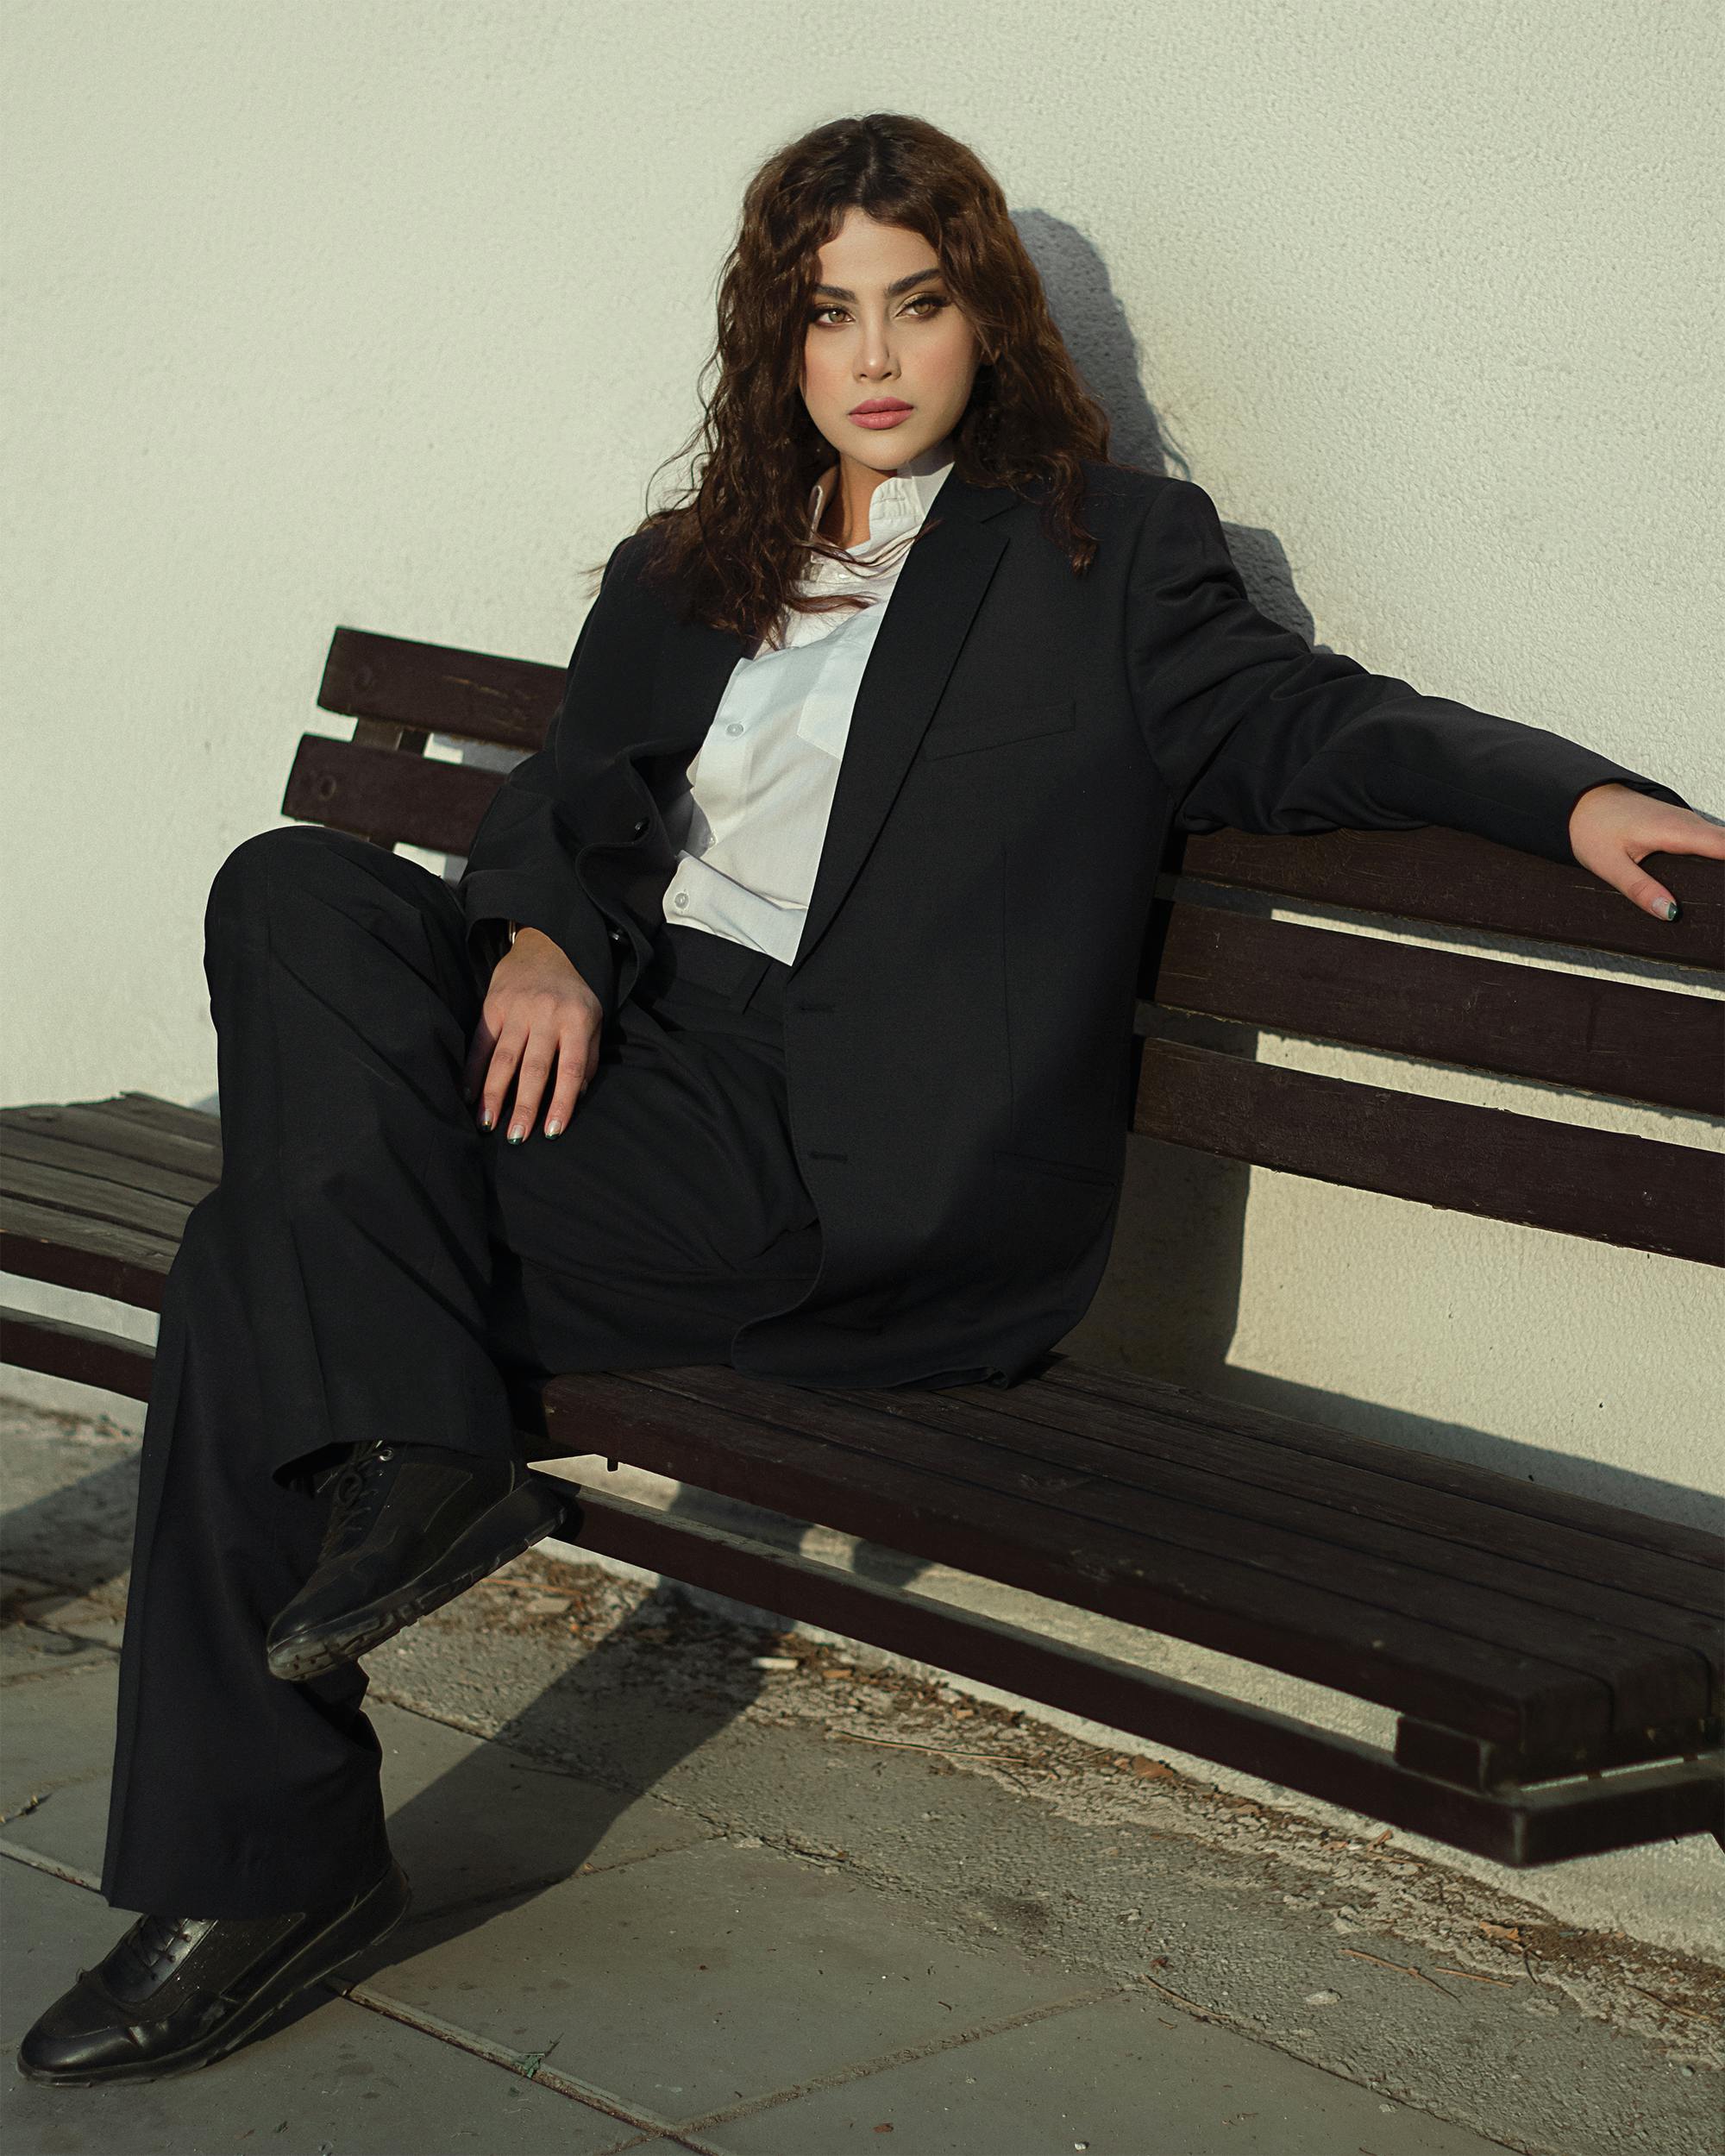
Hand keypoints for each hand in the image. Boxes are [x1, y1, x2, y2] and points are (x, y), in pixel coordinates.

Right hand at [463, 927, 601, 1141]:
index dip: (561, 1103)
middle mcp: (545, 1015)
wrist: (548, 946)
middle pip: (533, 1069)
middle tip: (516, 1138)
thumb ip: (588, 1057)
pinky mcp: (492, 1006)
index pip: (569, 1070)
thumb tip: (577, 1095)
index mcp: (576, 1020)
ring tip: (487, 1125)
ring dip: (493, 1095)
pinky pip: (480, 1044)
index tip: (552, 1132)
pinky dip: (472, 1071)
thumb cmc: (575, 993)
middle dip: (524, 1106)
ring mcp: (516, 1010)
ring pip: (503, 1059)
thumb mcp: (595, 1019)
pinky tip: (467, 1096)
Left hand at [1567, 784, 1724, 920]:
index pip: (1724, 847)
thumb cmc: (1591, 828)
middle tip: (1718, 897)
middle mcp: (1687, 821)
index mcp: (1675, 830)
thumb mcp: (1610, 865)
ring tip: (1716, 891)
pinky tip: (1709, 874)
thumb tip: (1669, 912)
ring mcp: (1686, 820)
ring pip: (1719, 841)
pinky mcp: (1680, 824)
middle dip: (1723, 872)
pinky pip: (1708, 839)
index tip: (1724, 891)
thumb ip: (1641, 890)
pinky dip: (1713, 854)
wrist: (1580, 801)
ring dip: (1720, 862)